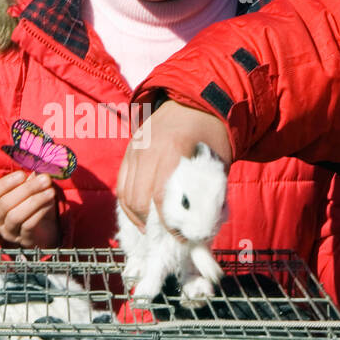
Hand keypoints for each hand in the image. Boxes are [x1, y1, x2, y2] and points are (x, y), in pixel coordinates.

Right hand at [0, 170, 59, 247]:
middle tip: (44, 179)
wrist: (44, 232)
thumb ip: (28, 182)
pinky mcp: (22, 240)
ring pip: (15, 216)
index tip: (22, 174)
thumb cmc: (31, 207)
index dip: (5, 183)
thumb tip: (35, 172)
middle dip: (26, 189)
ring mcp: (8, 233)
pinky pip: (28, 226)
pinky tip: (50, 203)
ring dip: (35, 201)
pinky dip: (40, 212)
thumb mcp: (28, 192)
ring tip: (50, 191)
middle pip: (5, 204)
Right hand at [116, 100, 231, 233]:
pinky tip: (141, 213)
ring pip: (125, 194)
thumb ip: (209, 194)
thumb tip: (201, 227)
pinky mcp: (129, 150)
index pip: (162, 198)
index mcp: (174, 151)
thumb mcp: (217, 164)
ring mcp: (135, 148)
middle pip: (139, 199)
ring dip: (136, 216)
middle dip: (151, 224)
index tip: (181, 237)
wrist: (196, 102)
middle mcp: (148, 149)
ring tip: (151, 228)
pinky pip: (121, 183)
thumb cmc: (211, 136)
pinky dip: (128, 202)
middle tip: (165, 235)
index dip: (170, 224)